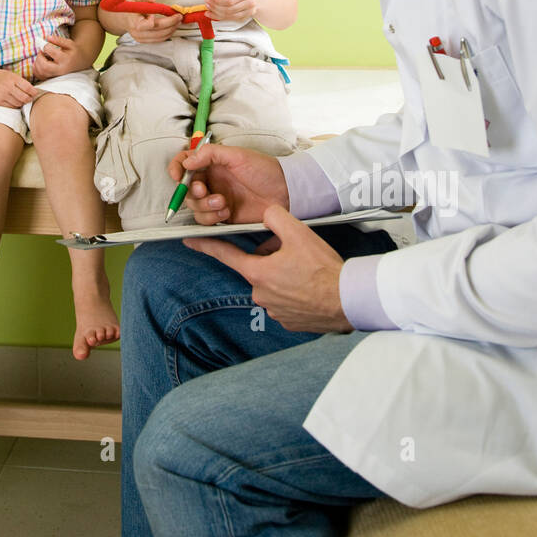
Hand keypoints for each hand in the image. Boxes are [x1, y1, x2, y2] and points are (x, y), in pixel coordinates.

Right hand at [0, 64, 35, 107]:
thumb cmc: (2, 77)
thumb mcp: (13, 75)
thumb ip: (22, 83)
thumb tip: (34, 92)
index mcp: (13, 79)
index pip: (28, 88)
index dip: (34, 92)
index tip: (35, 93)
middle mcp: (7, 87)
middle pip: (24, 98)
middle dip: (29, 99)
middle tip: (30, 98)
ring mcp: (2, 95)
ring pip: (18, 104)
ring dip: (22, 103)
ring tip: (22, 99)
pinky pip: (11, 107)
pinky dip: (15, 105)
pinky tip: (15, 101)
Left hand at [32, 34, 83, 80]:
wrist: (79, 63)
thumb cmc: (73, 52)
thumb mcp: (70, 43)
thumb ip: (59, 40)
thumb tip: (48, 37)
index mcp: (66, 59)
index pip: (52, 53)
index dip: (46, 47)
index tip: (47, 45)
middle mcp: (61, 70)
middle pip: (44, 67)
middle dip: (39, 58)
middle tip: (41, 52)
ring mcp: (56, 76)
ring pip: (41, 72)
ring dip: (37, 63)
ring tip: (41, 57)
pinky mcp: (52, 78)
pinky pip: (40, 76)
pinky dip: (36, 70)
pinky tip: (39, 63)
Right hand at [127, 0, 182, 43]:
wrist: (122, 19)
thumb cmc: (130, 8)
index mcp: (134, 22)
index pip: (149, 25)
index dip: (158, 20)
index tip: (164, 12)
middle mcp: (137, 33)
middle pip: (158, 31)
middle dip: (172, 23)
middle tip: (180, 16)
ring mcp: (141, 39)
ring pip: (161, 37)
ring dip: (172, 29)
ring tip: (178, 21)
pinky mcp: (145, 41)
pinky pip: (159, 39)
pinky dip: (168, 33)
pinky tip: (173, 26)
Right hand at [167, 142, 288, 223]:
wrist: (284, 193)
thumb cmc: (264, 170)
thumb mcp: (237, 155)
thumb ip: (209, 154)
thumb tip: (187, 161)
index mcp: (211, 163)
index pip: (184, 163)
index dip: (176, 169)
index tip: (177, 176)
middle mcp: (211, 181)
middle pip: (186, 189)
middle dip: (192, 192)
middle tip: (204, 191)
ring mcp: (215, 198)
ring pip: (194, 206)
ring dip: (204, 206)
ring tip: (223, 202)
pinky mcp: (222, 215)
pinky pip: (205, 220)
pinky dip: (212, 217)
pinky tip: (227, 211)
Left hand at [184, 205, 351, 332]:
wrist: (348, 300)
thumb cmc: (323, 270)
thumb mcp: (298, 233)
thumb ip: (275, 217)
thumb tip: (265, 214)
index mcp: (257, 272)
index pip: (225, 255)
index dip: (206, 245)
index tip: (188, 240)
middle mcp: (260, 294)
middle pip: (258, 268)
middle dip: (271, 258)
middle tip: (297, 255)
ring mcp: (273, 311)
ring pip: (273, 284)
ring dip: (284, 276)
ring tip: (308, 273)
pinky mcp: (288, 322)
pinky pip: (285, 300)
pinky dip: (294, 292)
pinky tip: (311, 288)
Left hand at [205, 0, 259, 22]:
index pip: (230, 1)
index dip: (217, 1)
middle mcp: (249, 4)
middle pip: (228, 10)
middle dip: (215, 7)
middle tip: (207, 2)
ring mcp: (248, 12)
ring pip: (229, 16)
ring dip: (216, 13)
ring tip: (208, 7)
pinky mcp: (244, 17)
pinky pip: (230, 19)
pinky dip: (220, 17)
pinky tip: (213, 13)